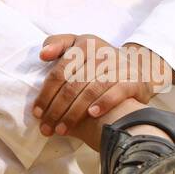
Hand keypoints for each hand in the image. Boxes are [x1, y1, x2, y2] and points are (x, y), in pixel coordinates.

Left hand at [32, 34, 172, 134]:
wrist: (138, 65)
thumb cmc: (98, 59)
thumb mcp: (79, 46)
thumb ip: (58, 45)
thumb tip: (42, 55)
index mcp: (84, 44)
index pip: (59, 72)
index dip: (46, 94)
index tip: (37, 112)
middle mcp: (101, 52)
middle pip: (72, 85)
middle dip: (56, 109)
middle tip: (46, 127)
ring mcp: (118, 65)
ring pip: (90, 91)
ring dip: (74, 113)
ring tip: (62, 129)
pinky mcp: (133, 79)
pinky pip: (115, 92)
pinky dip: (102, 103)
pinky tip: (91, 115)